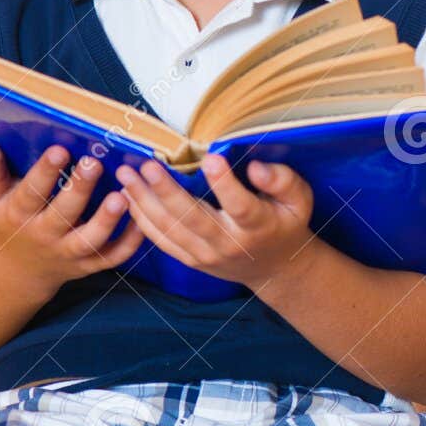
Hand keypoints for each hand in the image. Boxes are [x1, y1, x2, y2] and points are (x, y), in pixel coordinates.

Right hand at [0, 141, 143, 288]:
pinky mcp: (90, 264)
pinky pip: (113, 256)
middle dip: (79, 189)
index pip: (31, 192)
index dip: (45, 171)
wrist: (20, 270)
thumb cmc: (12, 223)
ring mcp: (69, 252)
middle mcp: (45, 235)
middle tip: (94, 163)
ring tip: (123, 196)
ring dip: (108, 220)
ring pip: (91, 240)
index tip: (60, 149)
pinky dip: (131, 242)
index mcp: (20, 215)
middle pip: (63, 214)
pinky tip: (143, 219)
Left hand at [115, 153, 315, 288]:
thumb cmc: (286, 222)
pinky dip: (142, 219)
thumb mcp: (299, 200)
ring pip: (170, 229)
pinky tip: (128, 196)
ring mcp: (206, 254)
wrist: (274, 267)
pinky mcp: (190, 259)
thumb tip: (255, 167)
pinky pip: (161, 241)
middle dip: (166, 191)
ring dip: (144, 202)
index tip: (211, 158)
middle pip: (193, 218)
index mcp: (259, 226)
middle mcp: (229, 243)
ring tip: (126, 175)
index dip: (226, 183)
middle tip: (147, 165)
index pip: (241, 205)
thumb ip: (282, 181)